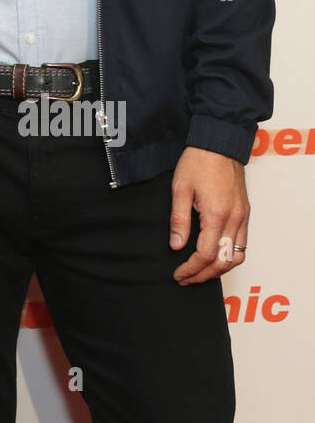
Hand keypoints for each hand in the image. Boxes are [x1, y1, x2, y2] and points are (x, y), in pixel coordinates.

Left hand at [170, 147, 248, 284]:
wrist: (219, 143)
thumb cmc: (198, 162)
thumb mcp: (180, 189)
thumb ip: (179, 220)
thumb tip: (176, 246)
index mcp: (216, 214)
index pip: (205, 255)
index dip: (191, 269)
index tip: (178, 274)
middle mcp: (234, 219)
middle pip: (223, 262)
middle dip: (204, 275)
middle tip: (186, 279)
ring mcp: (243, 217)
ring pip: (238, 257)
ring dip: (219, 269)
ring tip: (200, 272)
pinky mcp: (245, 213)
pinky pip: (242, 244)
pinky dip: (230, 257)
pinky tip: (215, 257)